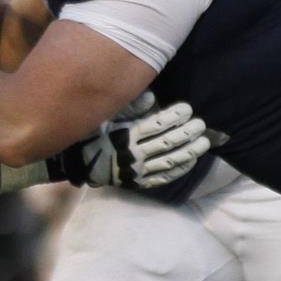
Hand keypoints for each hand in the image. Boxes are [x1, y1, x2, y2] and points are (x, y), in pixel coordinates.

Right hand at [51, 99, 211, 189]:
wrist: (76, 165)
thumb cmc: (90, 136)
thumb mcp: (102, 117)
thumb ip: (127, 106)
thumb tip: (152, 98)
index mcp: (124, 136)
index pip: (155, 126)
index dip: (174, 117)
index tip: (187, 109)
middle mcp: (133, 155)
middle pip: (167, 144)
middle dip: (186, 133)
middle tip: (200, 124)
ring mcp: (137, 171)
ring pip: (169, 162)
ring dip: (189, 152)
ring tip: (203, 142)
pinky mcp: (138, 182)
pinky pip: (163, 178)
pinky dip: (179, 170)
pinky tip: (191, 161)